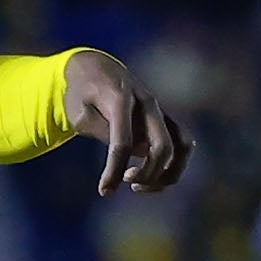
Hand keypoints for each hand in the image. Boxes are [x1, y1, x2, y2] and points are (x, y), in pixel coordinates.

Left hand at [65, 50, 189, 196]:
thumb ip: (100, 131)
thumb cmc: (82, 93)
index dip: (114, 171)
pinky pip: (183, 144)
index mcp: (120, 98)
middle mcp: (147, 103)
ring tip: (141, 184)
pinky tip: (150, 175)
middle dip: (147, 174)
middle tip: (126, 181)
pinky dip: (173, 165)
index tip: (104, 191)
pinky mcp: (165, 118)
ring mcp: (160, 110)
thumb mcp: (77, 112)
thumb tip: (127, 154)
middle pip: (161, 147)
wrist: (96, 68)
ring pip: (181, 146)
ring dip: (167, 173)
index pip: (123, 143)